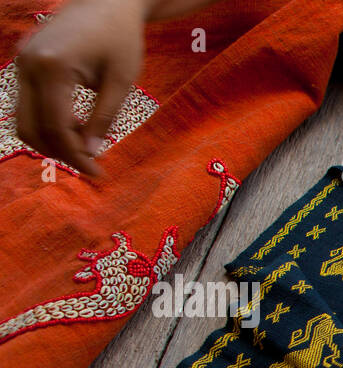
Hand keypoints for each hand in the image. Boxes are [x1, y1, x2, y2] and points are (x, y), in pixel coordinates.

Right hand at [15, 0, 149, 175]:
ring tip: (85, 149)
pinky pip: (27, 105)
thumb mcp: (121, 81)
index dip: (77, 158)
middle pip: (31, 129)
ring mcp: (21, 63)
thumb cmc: (120, 37)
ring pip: (23, 120)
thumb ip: (104, 118)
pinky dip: (47, 124)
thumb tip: (91, 153)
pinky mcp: (24, 64)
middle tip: (92, 166)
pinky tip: (76, 130)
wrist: (105, 0)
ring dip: (51, 141)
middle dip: (60, 154)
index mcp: (52, 67)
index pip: (57, 128)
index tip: (99, 174)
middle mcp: (28, 65)